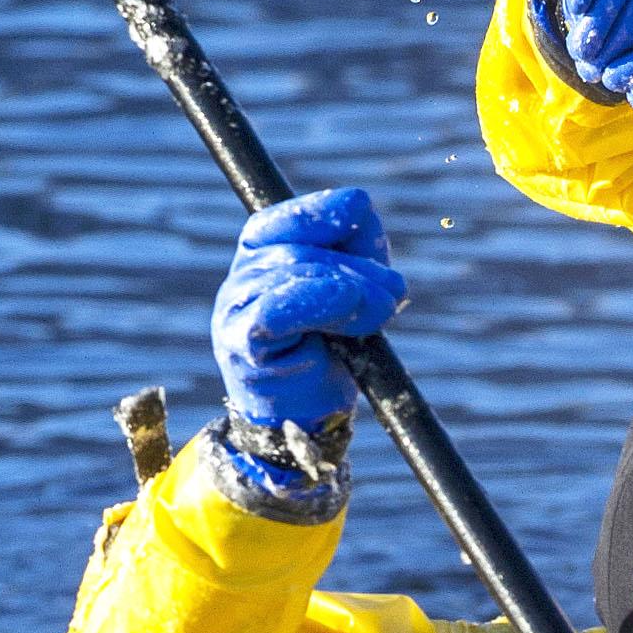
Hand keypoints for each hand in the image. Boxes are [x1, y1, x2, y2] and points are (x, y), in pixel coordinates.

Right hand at [209, 187, 405, 425]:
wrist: (308, 421)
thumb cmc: (331, 354)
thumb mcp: (351, 293)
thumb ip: (356, 251)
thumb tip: (361, 212)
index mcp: (267, 253)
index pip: (300, 214)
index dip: (335, 215)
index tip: (365, 231)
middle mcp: (245, 272)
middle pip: (305, 245)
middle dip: (359, 268)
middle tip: (395, 294)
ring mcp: (237, 305)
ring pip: (297, 272)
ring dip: (351, 291)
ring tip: (381, 314)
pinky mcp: (242, 340)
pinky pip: (280, 309)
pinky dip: (321, 304)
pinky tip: (348, 316)